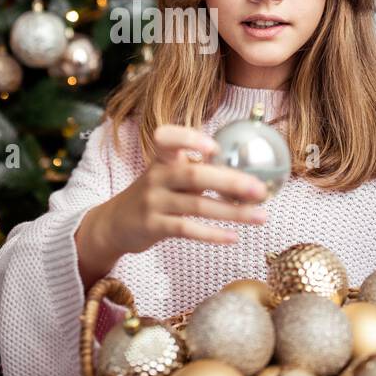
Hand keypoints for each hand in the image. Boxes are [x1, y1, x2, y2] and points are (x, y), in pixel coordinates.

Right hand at [102, 124, 269, 254]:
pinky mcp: (153, 226)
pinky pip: (186, 229)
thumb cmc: (153, 195)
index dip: (190, 139)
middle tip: (260, 190)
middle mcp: (156, 176)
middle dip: (231, 182)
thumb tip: (244, 178)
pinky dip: (212, 234)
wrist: (114, 223)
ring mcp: (154, 202)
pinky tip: (233, 237)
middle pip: (195, 175)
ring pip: (198, 205)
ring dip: (233, 212)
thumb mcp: (167, 175)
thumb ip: (196, 172)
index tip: (213, 148)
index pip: (168, 138)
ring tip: (261, 216)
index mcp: (161, 158)